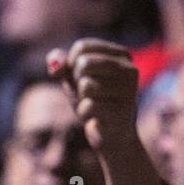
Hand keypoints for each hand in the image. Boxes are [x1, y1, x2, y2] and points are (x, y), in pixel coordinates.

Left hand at [47, 38, 139, 152]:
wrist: (112, 137)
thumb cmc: (94, 103)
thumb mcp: (75, 80)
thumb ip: (63, 65)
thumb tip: (53, 63)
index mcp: (122, 56)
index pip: (82, 47)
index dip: (70, 65)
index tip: (79, 78)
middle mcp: (130, 69)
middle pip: (83, 64)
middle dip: (77, 82)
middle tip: (88, 94)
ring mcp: (129, 90)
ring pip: (86, 85)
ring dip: (81, 99)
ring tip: (95, 106)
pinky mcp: (122, 111)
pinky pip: (88, 106)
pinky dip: (84, 113)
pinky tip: (96, 118)